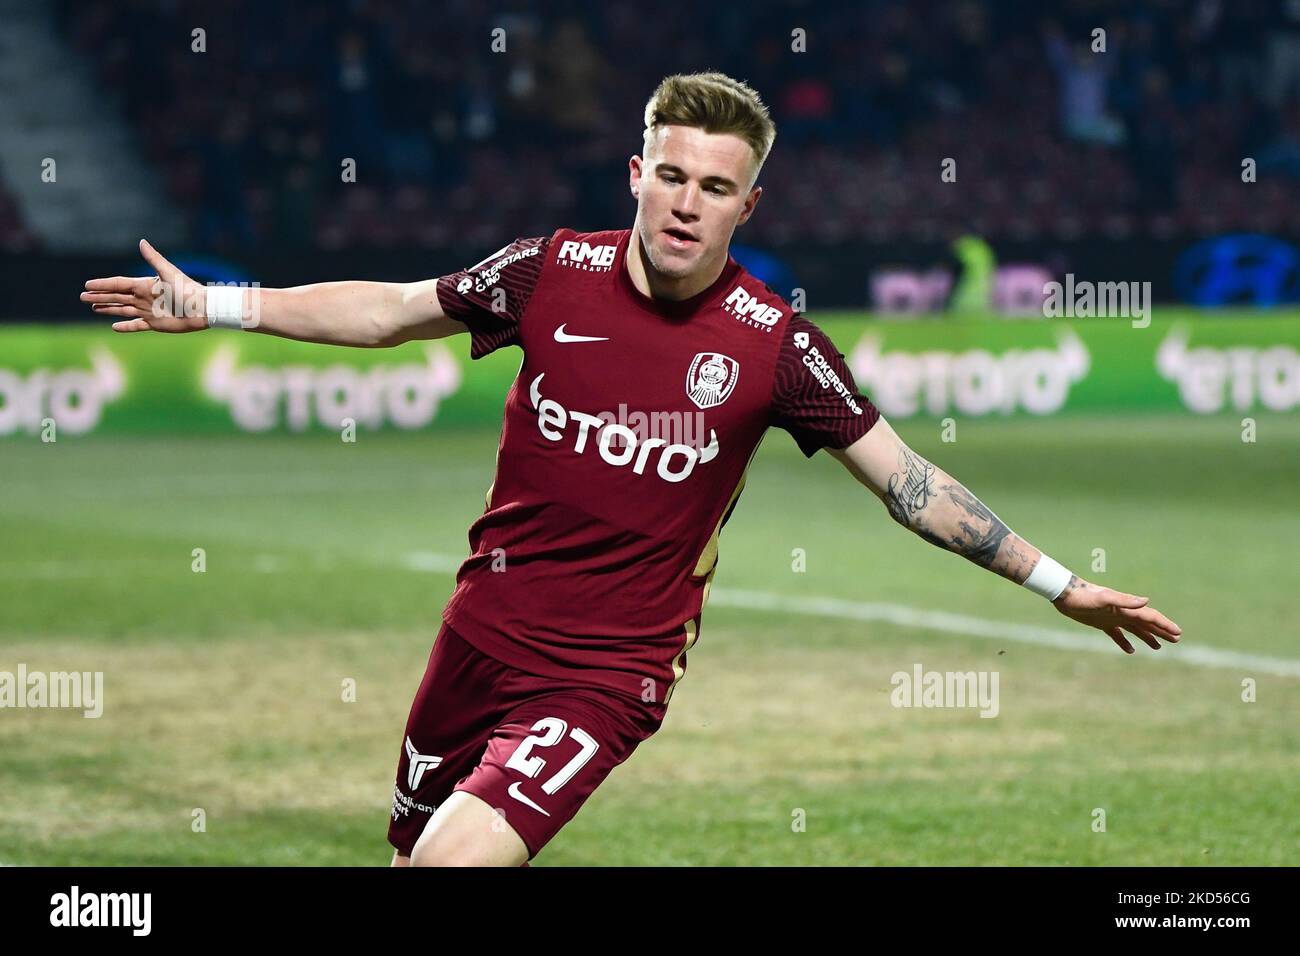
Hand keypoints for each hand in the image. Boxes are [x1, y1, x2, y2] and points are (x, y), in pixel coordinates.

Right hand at [81, 239, 207, 332]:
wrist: (203, 309)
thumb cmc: (188, 289)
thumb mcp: (168, 272)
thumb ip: (154, 258)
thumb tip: (141, 241)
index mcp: (145, 285)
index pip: (118, 284)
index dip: (102, 285)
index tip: (87, 285)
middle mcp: (144, 298)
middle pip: (116, 297)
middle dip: (100, 297)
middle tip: (82, 297)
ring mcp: (148, 311)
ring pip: (122, 310)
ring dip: (108, 309)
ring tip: (93, 308)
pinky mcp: (155, 324)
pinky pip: (136, 325)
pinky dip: (125, 326)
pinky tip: (113, 326)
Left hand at [1052, 576, 1181, 653]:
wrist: (1065, 594)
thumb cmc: (1084, 595)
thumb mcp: (1104, 598)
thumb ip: (1124, 600)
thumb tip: (1146, 601)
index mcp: (1126, 607)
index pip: (1150, 616)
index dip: (1164, 624)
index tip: (1178, 633)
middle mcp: (1122, 612)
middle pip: (1146, 623)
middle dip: (1161, 631)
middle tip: (1177, 639)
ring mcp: (1112, 618)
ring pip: (1134, 629)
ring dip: (1147, 637)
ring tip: (1158, 647)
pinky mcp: (1101, 623)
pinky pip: (1117, 635)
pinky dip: (1124, 642)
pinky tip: (1130, 650)